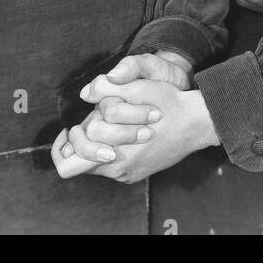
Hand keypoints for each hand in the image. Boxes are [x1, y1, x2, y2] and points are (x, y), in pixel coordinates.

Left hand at [52, 79, 218, 182]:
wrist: (199, 122)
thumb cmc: (169, 103)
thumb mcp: (137, 88)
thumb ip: (107, 90)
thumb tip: (85, 93)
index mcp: (112, 154)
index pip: (68, 163)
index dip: (64, 145)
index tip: (71, 127)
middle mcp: (117, 170)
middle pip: (79, 164)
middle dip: (82, 140)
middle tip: (91, 123)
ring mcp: (128, 174)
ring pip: (98, 162)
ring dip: (100, 141)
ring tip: (114, 122)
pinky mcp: (138, 173)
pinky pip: (114, 164)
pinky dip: (114, 147)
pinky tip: (127, 131)